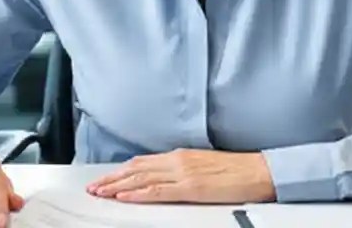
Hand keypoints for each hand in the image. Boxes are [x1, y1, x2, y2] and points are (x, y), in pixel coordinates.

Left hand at [86, 149, 276, 203]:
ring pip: (141, 179)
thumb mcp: (201, 165)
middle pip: (135, 169)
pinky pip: (158, 191)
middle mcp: (176, 161)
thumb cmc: (235, 170)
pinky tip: (125, 197)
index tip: (104, 178)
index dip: (120, 171)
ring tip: (100, 193)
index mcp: (179, 156)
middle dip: (111, 179)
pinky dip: (138, 194)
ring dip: (117, 187)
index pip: (141, 162)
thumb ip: (180, 169)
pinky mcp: (191, 188)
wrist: (258, 171)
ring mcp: (182, 174)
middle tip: (93, 188)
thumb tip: (163, 175)